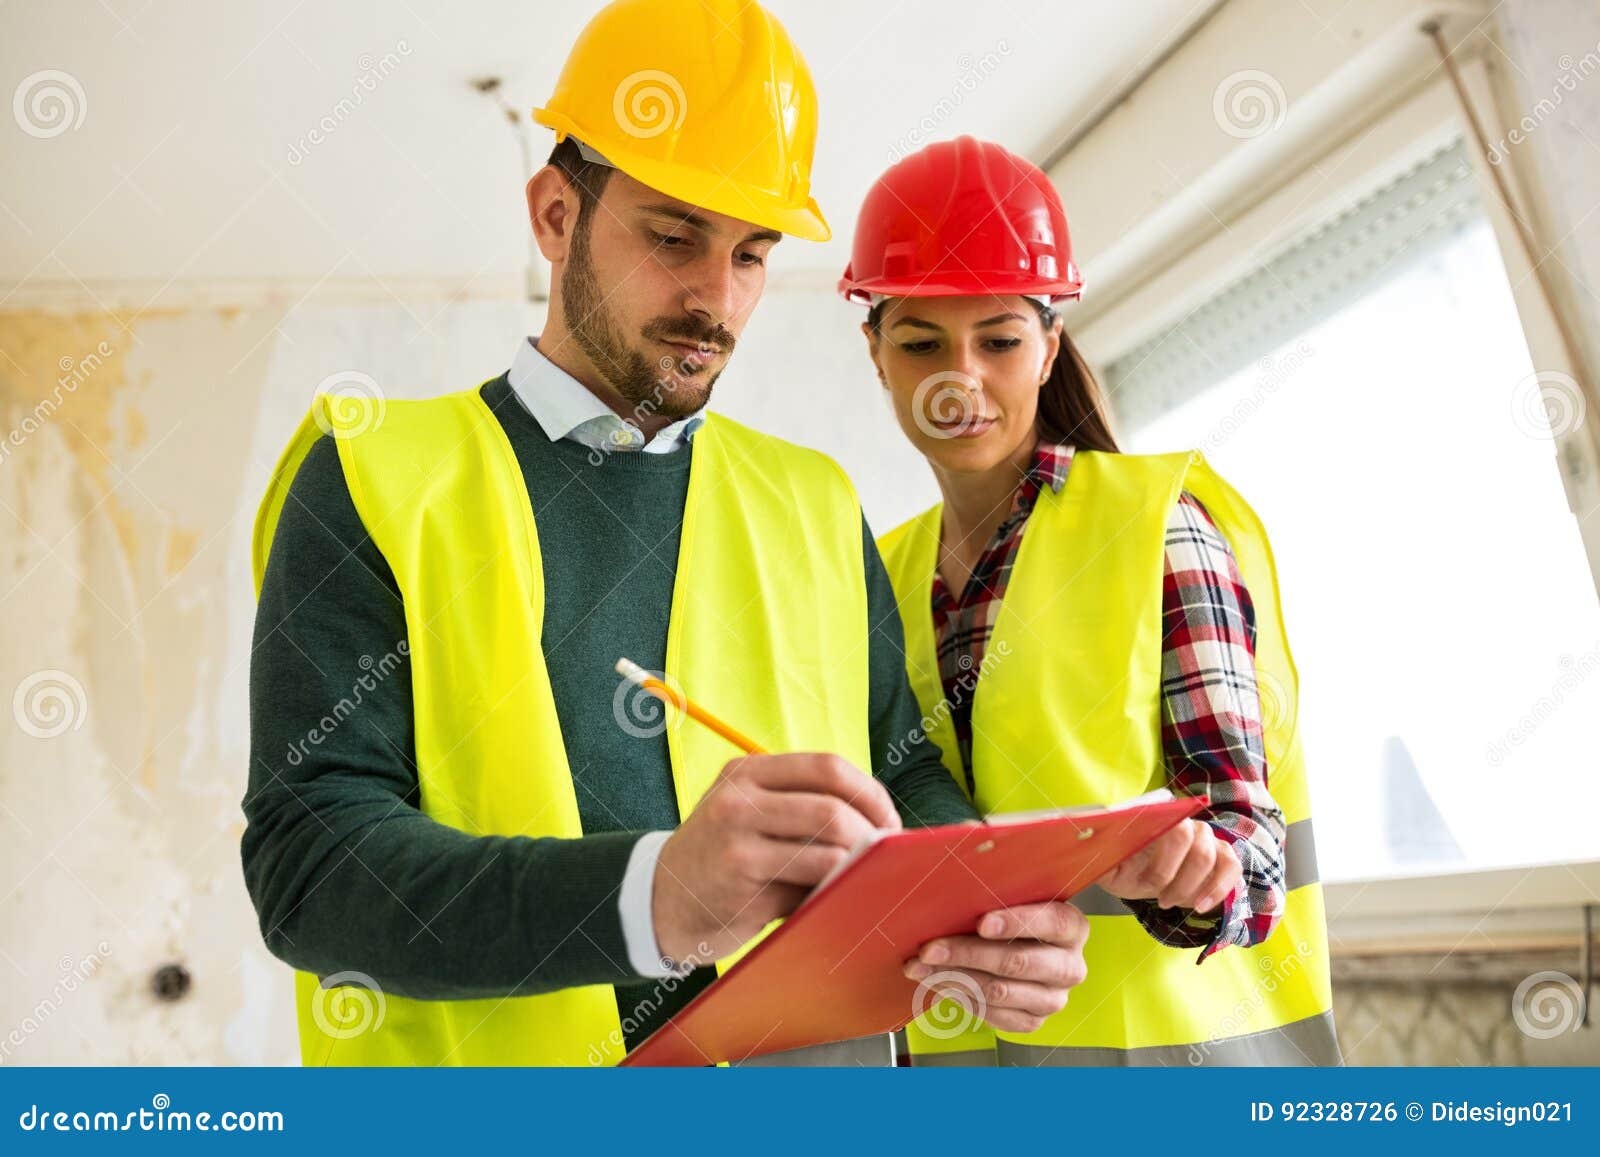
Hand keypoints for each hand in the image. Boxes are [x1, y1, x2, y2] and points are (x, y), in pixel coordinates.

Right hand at [653, 753, 899, 964]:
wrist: (662, 899)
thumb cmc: (722, 852)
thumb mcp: (747, 809)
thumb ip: (799, 804)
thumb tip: (878, 821)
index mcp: (747, 772)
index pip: (827, 767)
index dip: (870, 792)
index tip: (888, 818)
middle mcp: (738, 801)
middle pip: (833, 810)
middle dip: (871, 835)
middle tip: (883, 854)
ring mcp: (737, 844)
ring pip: (827, 852)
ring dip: (856, 868)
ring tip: (860, 876)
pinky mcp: (743, 887)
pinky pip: (810, 889)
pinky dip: (832, 894)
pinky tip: (831, 898)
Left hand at [904, 900, 1088, 1033]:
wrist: (1018, 952)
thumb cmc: (1009, 918)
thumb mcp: (1011, 899)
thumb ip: (993, 892)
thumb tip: (947, 885)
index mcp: (1072, 927)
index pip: (1052, 922)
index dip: (1017, 922)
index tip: (982, 923)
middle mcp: (1069, 966)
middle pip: (1017, 962)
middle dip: (967, 953)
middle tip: (930, 948)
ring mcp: (1053, 998)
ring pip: (1000, 991)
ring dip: (954, 977)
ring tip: (921, 966)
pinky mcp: (1032, 1021)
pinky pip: (993, 1015)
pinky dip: (960, 997)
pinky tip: (939, 981)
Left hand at [1095, 818, 1239, 915]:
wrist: (1139, 873)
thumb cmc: (1122, 867)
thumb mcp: (1106, 864)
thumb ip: (1101, 854)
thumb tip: (1090, 844)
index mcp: (1157, 817)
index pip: (1173, 826)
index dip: (1166, 861)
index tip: (1150, 885)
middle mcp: (1185, 821)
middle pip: (1197, 846)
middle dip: (1179, 881)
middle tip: (1160, 901)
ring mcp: (1206, 836)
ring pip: (1215, 858)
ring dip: (1194, 888)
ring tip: (1171, 903)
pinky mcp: (1222, 854)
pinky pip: (1232, 868)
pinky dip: (1218, 890)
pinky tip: (1199, 907)